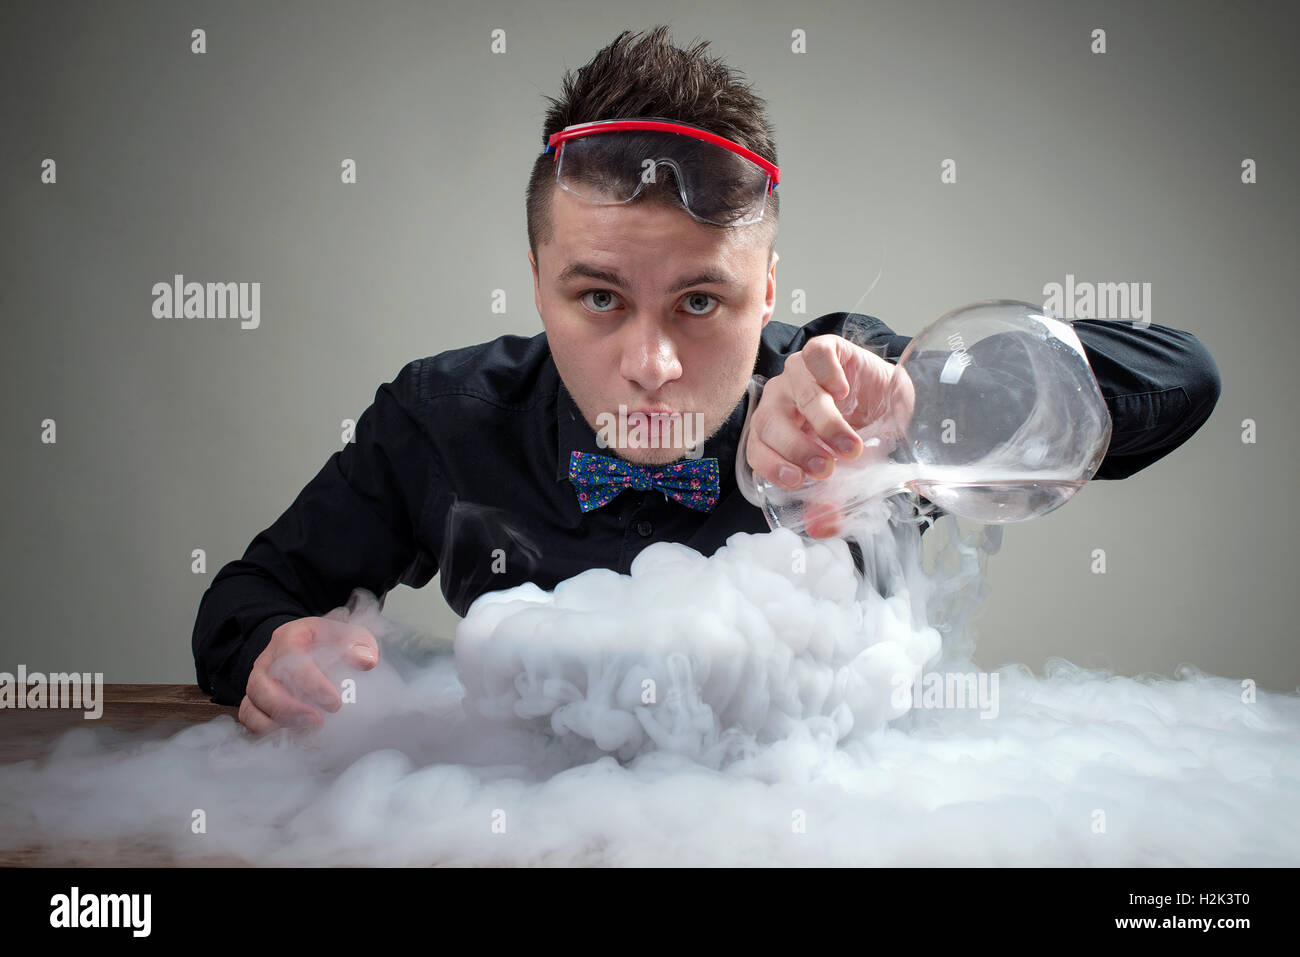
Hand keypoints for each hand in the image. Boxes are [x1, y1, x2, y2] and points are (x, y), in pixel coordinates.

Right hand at [237, 616, 378, 733]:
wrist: (309, 645)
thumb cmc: (329, 642)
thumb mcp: (347, 634)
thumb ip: (360, 643)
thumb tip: (367, 661)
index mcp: (288, 637)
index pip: (289, 658)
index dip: (310, 683)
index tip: (334, 703)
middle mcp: (266, 660)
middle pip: (260, 686)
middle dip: (287, 709)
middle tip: (317, 722)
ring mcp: (257, 682)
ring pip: (250, 706)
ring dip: (275, 724)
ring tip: (304, 732)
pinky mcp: (255, 701)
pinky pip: (248, 719)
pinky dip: (263, 731)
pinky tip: (288, 738)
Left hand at [744, 334, 913, 537]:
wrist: (894, 401)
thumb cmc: (861, 436)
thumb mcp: (849, 475)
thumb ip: (832, 501)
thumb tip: (820, 528)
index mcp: (776, 431)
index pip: (757, 449)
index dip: (772, 466)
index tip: (799, 481)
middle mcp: (781, 400)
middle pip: (770, 422)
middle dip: (797, 449)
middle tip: (826, 467)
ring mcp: (800, 372)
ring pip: (796, 392)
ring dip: (822, 421)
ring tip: (849, 444)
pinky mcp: (824, 350)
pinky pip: (816, 355)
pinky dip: (827, 374)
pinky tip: (844, 393)